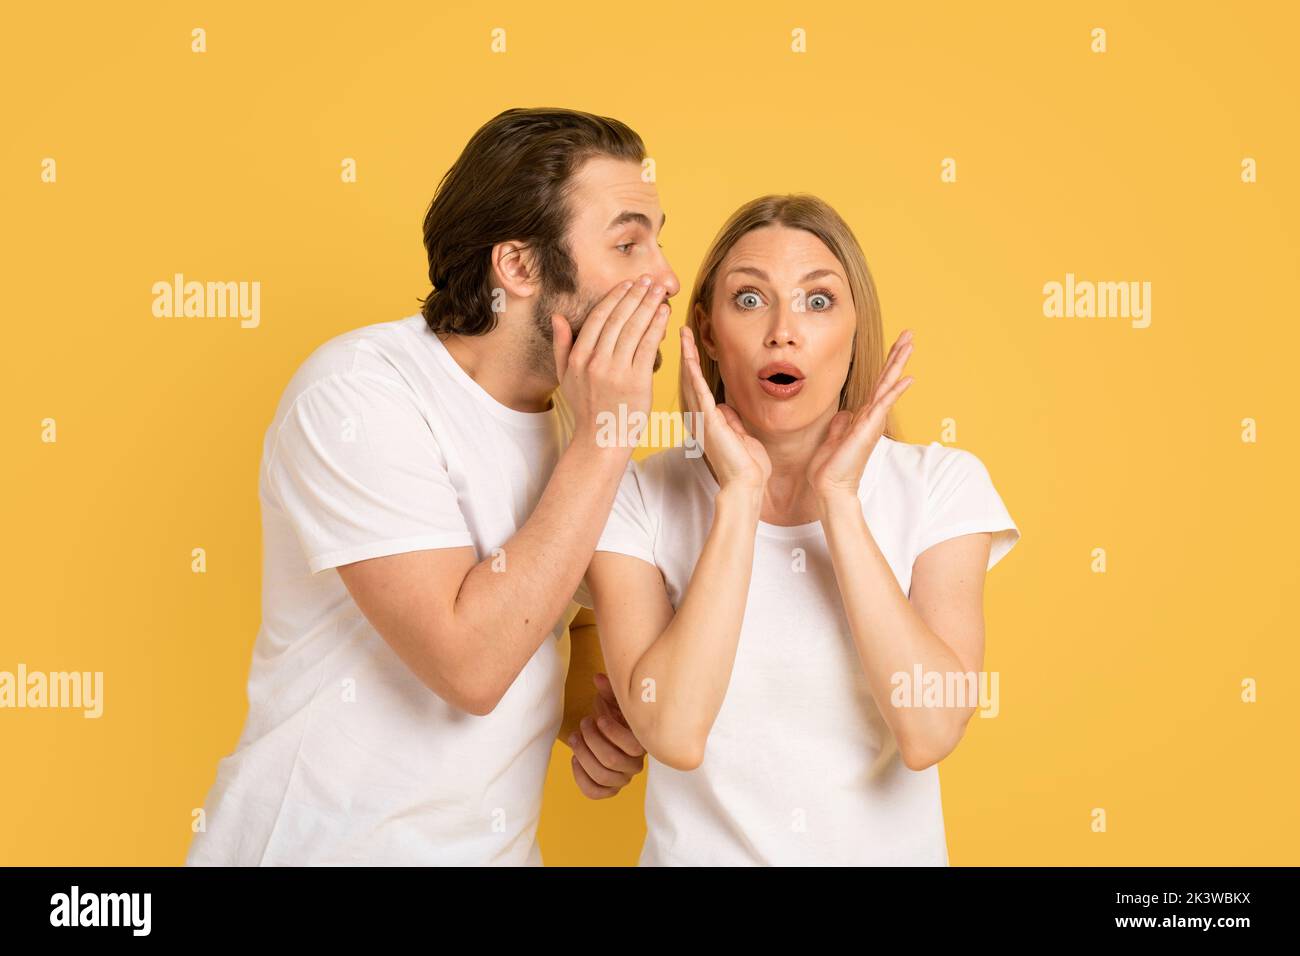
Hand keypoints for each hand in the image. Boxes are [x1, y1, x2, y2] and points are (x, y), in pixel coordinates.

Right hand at [552, 276, 669, 448]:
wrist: (601, 439)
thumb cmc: (586, 407)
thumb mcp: (566, 376)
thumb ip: (562, 345)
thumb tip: (557, 316)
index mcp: (579, 357)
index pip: (599, 318)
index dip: (615, 297)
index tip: (628, 283)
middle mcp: (596, 361)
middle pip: (619, 319)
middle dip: (635, 295)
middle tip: (649, 280)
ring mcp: (616, 371)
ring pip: (634, 328)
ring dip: (648, 305)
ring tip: (659, 291)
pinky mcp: (637, 381)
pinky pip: (648, 346)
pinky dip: (657, 326)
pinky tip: (664, 313)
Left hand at [569, 673, 646, 798]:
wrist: (615, 731)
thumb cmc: (617, 713)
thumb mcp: (617, 700)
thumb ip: (610, 690)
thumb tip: (598, 678)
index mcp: (643, 743)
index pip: (632, 746)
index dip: (612, 732)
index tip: (599, 717)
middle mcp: (636, 765)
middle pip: (611, 761)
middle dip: (591, 739)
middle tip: (583, 723)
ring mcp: (622, 779)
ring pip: (601, 776)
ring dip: (582, 754)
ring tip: (574, 737)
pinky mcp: (609, 789)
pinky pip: (594, 792)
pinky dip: (580, 777)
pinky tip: (575, 759)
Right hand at [680, 326, 771, 491]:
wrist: (746, 485)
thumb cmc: (747, 466)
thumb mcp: (740, 435)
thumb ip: (731, 419)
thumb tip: (725, 406)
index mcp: (708, 421)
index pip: (697, 386)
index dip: (693, 363)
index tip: (692, 343)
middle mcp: (700, 418)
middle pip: (688, 378)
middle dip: (686, 352)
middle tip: (680, 328)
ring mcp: (702, 419)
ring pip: (690, 380)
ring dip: (686, 355)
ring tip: (681, 333)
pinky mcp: (709, 422)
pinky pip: (698, 392)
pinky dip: (693, 373)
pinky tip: (688, 356)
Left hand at [807, 329, 914, 497]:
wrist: (830, 487)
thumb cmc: (830, 468)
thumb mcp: (832, 438)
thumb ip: (840, 424)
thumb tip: (845, 412)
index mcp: (862, 417)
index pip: (877, 385)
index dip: (886, 365)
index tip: (896, 346)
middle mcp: (871, 416)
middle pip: (887, 379)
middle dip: (898, 356)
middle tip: (910, 334)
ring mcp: (872, 422)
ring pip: (888, 385)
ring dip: (898, 363)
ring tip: (910, 343)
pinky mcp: (868, 428)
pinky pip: (884, 404)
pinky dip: (895, 390)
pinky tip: (907, 377)